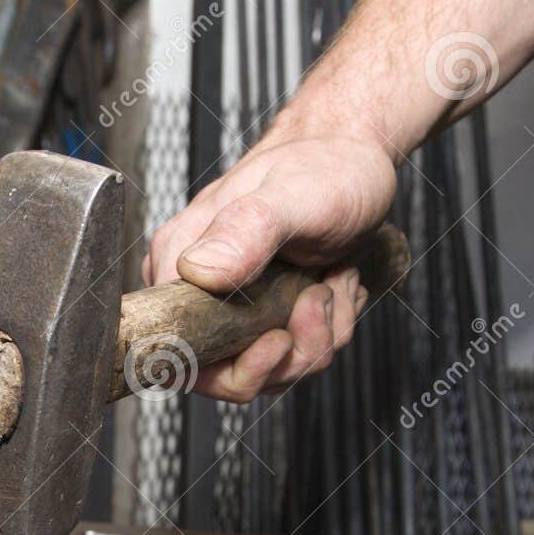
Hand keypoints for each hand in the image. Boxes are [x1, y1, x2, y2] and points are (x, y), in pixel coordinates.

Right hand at [143, 133, 397, 402]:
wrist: (356, 159)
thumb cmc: (324, 166)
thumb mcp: (291, 194)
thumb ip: (244, 231)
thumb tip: (199, 272)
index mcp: (180, 261)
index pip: (177, 353)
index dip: (229, 368)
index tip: (277, 338)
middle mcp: (197, 289)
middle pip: (225, 375)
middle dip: (287, 355)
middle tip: (319, 299)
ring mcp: (231, 307)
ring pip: (268, 370)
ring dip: (317, 336)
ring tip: (333, 281)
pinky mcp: (262, 317)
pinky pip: (292, 356)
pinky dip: (326, 330)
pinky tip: (335, 287)